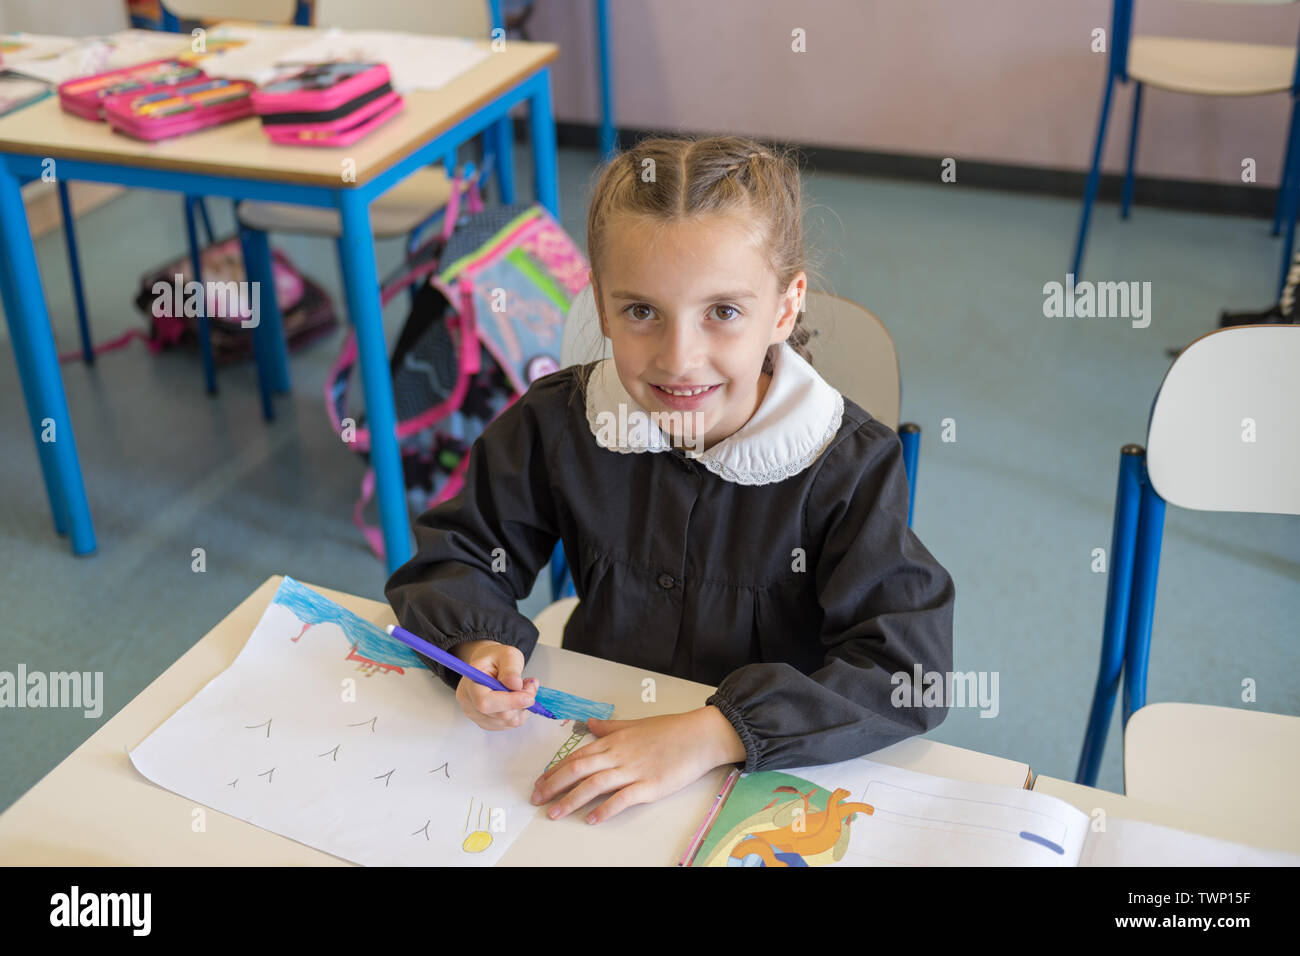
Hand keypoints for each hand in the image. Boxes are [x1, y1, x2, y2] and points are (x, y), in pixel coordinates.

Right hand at [452, 639, 538, 730]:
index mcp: (469, 685)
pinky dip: (519, 713)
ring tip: (523, 688)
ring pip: (508, 722)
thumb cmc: (495, 659)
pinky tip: (517, 698)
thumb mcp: (507, 654)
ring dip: (522, 707)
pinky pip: (510, 724)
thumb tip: (515, 684)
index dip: (509, 702)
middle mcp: (469, 704)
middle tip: (530, 684)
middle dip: (521, 702)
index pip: (485, 702)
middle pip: (500, 715)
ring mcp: (477, 716)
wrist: (488, 666)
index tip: (529, 697)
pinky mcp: (488, 723)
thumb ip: (511, 668)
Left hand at [530, 706, 745, 823]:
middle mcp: (618, 754)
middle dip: (554, 785)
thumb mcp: (636, 724)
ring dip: (571, 800)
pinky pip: (622, 798)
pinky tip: (592, 819)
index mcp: (613, 741)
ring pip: (594, 785)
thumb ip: (610, 728)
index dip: (555, 770)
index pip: (576, 756)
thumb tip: (591, 725)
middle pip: (578, 769)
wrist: (700, 735)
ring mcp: (634, 770)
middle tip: (537, 799)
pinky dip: (605, 809)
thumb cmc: (670, 729)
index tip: (540, 782)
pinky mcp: (650, 785)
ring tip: (555, 813)